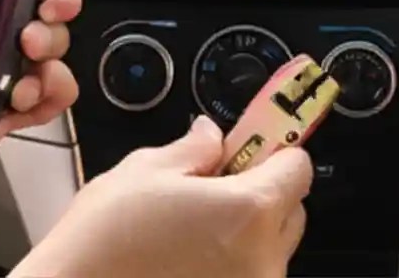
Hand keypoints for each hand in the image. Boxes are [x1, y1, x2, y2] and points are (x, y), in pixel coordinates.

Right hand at [16, 117, 311, 277]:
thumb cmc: (101, 245)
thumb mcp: (144, 172)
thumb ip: (194, 148)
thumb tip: (212, 134)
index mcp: (248, 211)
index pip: (297, 167)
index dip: (273, 151)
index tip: (254, 146)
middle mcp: (262, 259)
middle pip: (290, 209)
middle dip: (261, 192)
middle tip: (214, 186)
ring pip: (271, 248)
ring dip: (245, 233)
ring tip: (191, 230)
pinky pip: (248, 276)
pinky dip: (230, 265)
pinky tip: (187, 259)